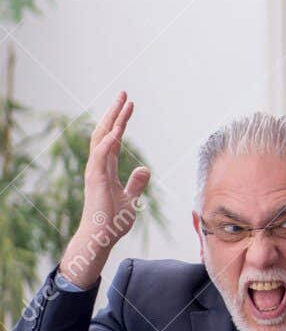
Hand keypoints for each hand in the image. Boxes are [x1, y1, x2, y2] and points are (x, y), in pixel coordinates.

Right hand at [58, 92, 150, 287]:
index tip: (129, 105)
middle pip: (105, 132)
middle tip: (123, 93)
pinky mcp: (95, 180)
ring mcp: (95, 171)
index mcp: (105, 168)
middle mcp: (98, 166)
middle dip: (114, 112)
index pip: (113, 139)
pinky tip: (116, 129)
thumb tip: (145, 169)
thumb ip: (136, 184)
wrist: (101, 237)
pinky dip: (108, 142)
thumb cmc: (112, 221)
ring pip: (101, 139)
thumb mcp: (130, 199)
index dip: (120, 121)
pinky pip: (100, 156)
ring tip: (122, 102)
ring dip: (112, 120)